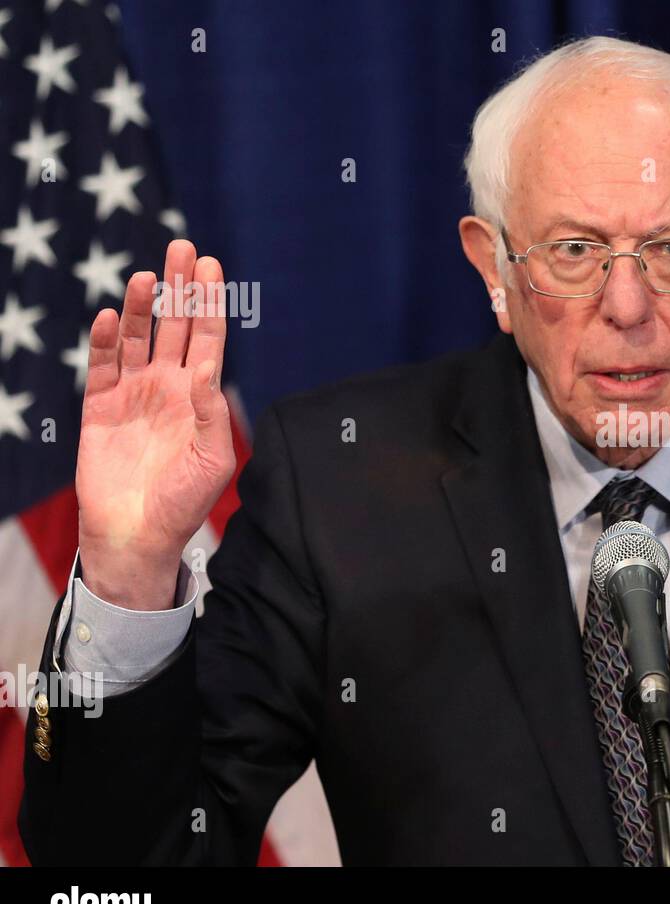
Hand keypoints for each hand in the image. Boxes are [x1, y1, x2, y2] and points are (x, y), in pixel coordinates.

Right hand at [76, 240, 235, 609]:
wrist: (137, 534)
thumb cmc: (184, 502)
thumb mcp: (213, 460)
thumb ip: (211, 413)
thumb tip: (208, 367)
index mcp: (200, 397)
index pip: (207, 339)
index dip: (210, 304)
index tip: (213, 268)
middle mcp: (168, 387)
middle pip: (175, 325)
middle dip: (181, 288)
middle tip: (184, 247)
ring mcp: (133, 393)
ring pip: (139, 337)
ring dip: (145, 305)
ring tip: (151, 274)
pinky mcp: (100, 407)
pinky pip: (102, 366)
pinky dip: (107, 340)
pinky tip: (115, 316)